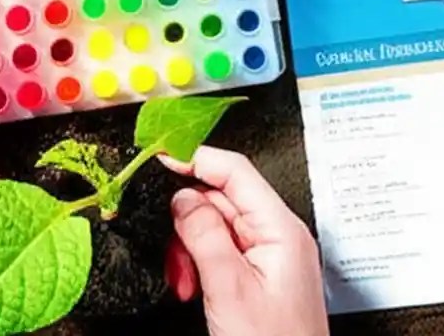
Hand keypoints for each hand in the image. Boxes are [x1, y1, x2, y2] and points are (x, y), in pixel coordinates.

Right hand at [161, 147, 329, 335]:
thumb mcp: (228, 287)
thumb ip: (203, 235)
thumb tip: (182, 195)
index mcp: (281, 229)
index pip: (236, 171)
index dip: (197, 158)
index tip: (162, 156)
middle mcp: (279, 236)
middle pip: (222, 199)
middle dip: (188, 221)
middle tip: (173, 251)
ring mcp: (271, 255)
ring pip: (217, 226)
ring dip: (191, 247)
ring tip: (185, 280)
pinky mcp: (260, 274)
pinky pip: (222, 251)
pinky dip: (200, 264)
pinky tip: (194, 286)